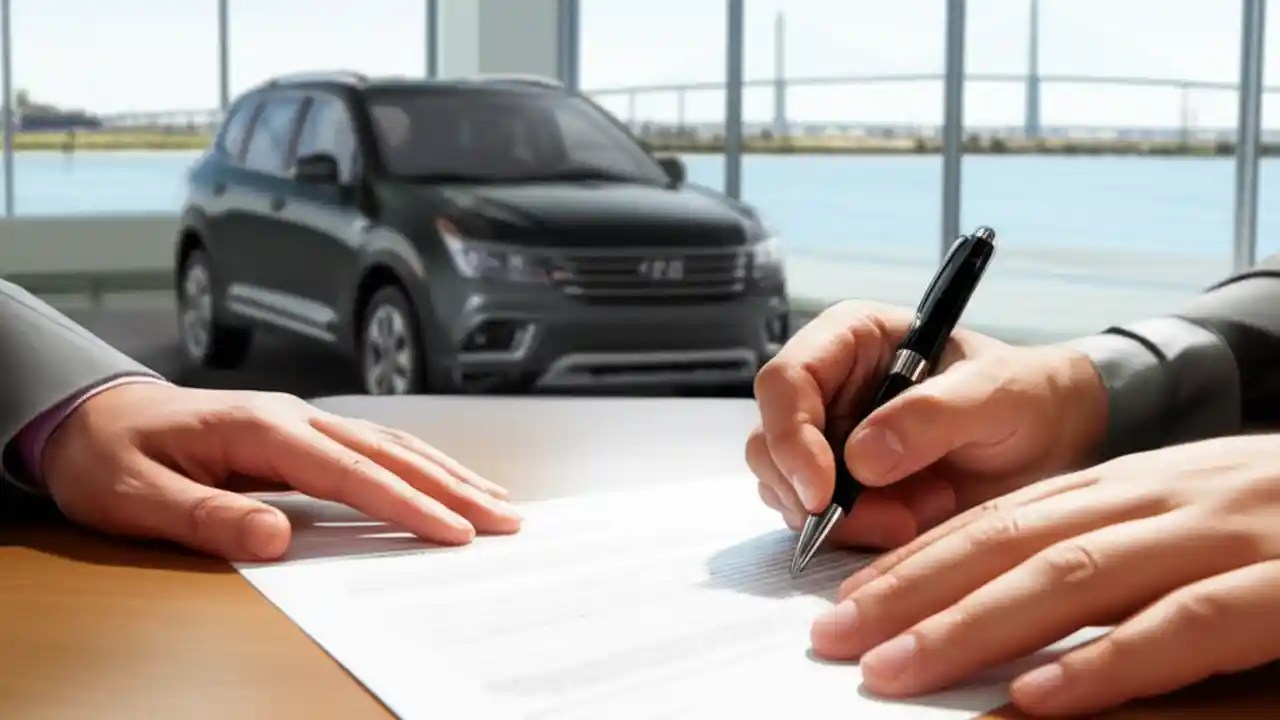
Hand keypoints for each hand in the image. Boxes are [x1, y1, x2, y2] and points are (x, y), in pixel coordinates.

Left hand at [39, 383, 520, 560]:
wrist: (91, 416)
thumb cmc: (112, 457)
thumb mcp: (138, 496)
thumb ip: (207, 515)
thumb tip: (276, 538)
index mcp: (261, 429)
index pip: (350, 472)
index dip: (406, 503)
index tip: (454, 530)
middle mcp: (293, 417)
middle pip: (389, 452)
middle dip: (452, 486)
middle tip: (507, 517)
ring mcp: (301, 419)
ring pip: (391, 442)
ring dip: (447, 471)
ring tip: (498, 499)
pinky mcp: (300, 431)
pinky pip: (373, 446)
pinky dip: (417, 462)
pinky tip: (442, 478)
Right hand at [747, 300, 1106, 547]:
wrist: (1048, 443)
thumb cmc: (1023, 396)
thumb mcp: (994, 393)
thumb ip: (931, 416)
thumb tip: (859, 458)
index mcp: (850, 339)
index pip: (784, 381)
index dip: (791, 437)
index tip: (822, 492)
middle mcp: (826, 389)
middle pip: (770, 443)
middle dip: (816, 494)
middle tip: (891, 520)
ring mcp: (827, 441)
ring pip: (786, 490)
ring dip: (846, 520)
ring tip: (922, 512)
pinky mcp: (838, 488)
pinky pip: (817, 522)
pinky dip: (859, 534)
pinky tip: (914, 520)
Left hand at [813, 434, 1279, 715]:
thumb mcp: (1195, 525)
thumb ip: (1113, 558)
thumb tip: (1015, 623)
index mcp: (1140, 483)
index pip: (1002, 517)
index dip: (916, 562)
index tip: (844, 606)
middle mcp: (1170, 497)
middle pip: (1014, 541)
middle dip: (915, 592)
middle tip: (835, 641)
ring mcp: (1231, 537)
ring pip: (1078, 576)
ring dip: (975, 626)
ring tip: (897, 669)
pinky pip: (1187, 627)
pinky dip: (1105, 664)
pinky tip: (1036, 700)